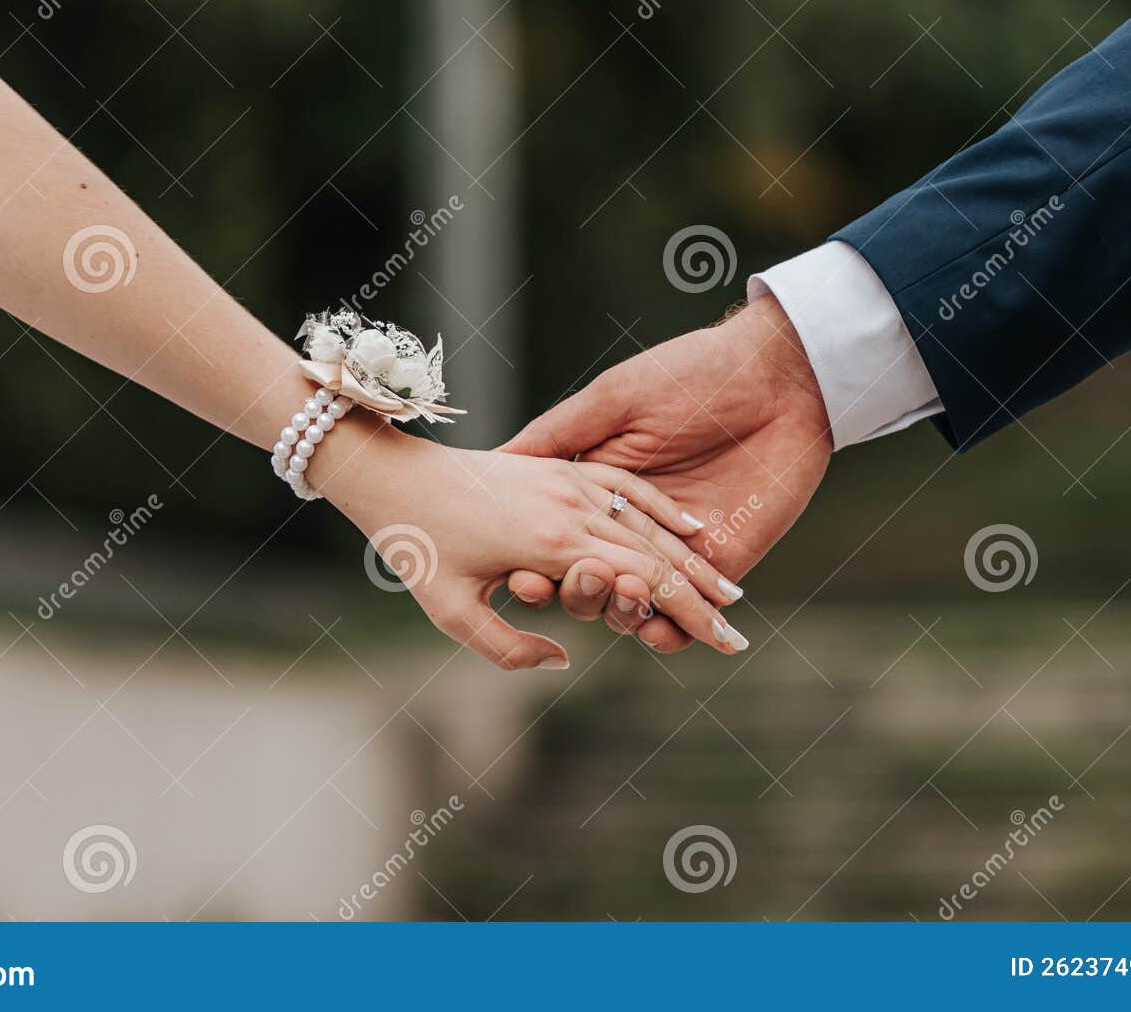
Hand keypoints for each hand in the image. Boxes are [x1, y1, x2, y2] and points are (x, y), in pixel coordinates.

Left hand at [313, 412, 742, 669]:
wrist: (393, 473)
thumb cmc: (416, 546)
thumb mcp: (450, 611)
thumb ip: (506, 647)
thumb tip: (561, 663)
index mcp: (551, 545)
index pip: (640, 584)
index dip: (686, 616)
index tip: (722, 645)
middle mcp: (570, 508)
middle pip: (656, 557)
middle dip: (701, 597)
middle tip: (737, 634)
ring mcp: (569, 482)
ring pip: (647, 522)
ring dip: (692, 557)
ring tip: (729, 589)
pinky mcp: (561, 468)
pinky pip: (625, 486)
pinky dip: (661, 508)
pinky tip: (690, 527)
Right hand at [501, 294, 831, 650]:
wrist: (777, 379)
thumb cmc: (690, 374)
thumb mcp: (612, 399)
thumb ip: (557, 434)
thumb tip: (496, 461)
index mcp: (593, 491)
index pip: (549, 544)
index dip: (529, 567)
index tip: (519, 576)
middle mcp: (627, 528)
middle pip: (585, 583)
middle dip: (575, 595)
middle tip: (586, 581)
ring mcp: (672, 552)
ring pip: (630, 606)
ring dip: (620, 613)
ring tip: (631, 597)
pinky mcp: (719, 567)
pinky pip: (683, 619)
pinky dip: (667, 634)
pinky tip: (659, 629)